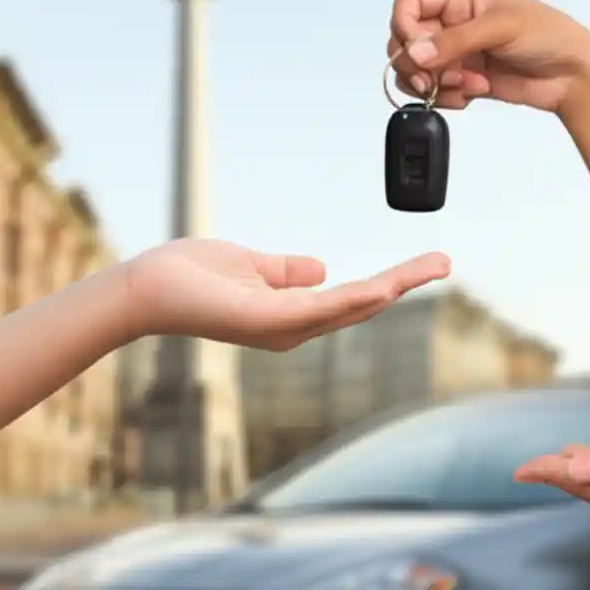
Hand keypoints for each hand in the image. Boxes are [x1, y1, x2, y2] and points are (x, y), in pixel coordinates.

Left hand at [119, 238, 450, 349]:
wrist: (143, 288)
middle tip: (446, 261)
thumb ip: (286, 270)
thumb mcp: (250, 265)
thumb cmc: (188, 276)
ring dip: (395, 286)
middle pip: (364, 304)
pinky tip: (383, 285)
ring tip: (432, 266)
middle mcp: (294, 328)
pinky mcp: (265, 321)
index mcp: (293, 314)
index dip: (393, 282)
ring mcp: (282, 328)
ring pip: (352, 306)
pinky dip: (354, 297)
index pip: (354, 297)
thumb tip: (321, 267)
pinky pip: (320, 308)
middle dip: (407, 283)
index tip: (427, 263)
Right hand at [387, 0, 589, 112]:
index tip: (416, 47)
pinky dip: (446, 98)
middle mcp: (455, 24)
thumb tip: (414, 52)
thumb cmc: (550, 36)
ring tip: (464, 85)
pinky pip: (437, 92)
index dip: (404, 25)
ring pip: (417, 71)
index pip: (410, 4)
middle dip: (416, 63)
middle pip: (406, 41)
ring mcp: (459, 55)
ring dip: (432, 83)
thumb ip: (454, 40)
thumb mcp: (500, 27)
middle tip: (434, 76)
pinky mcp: (466, 82)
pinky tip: (472, 94)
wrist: (573, 76)